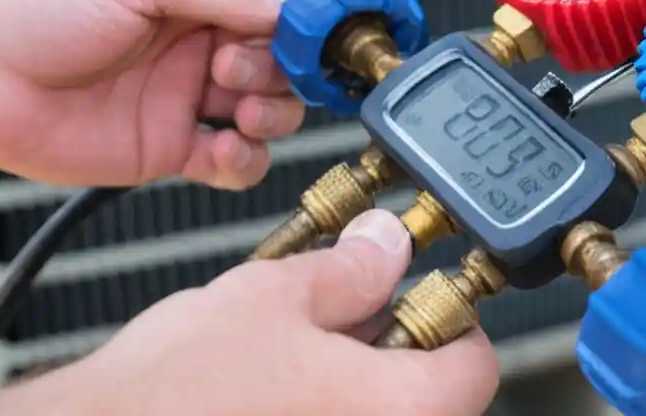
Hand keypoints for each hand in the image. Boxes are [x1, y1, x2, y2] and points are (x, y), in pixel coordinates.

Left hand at [0, 0, 303, 187]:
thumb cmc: (34, 16)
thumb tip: (287, 2)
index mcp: (190, 1)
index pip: (271, 14)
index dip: (299, 31)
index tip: (319, 44)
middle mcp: (192, 50)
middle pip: (278, 68)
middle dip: (279, 73)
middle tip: (239, 71)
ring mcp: (181, 102)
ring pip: (264, 116)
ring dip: (269, 116)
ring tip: (237, 109)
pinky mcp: (166, 151)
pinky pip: (230, 163)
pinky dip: (242, 160)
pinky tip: (221, 148)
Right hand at [0, 211, 499, 415]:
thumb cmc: (170, 392)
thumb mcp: (268, 297)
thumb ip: (344, 269)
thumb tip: (383, 245)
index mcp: (396, 409)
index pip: (474, 364)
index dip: (452, 316)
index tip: (423, 291)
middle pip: (426, 391)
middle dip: (391, 339)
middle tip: (349, 302)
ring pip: (375, 409)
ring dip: (352, 370)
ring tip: (300, 335)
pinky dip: (317, 399)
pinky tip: (274, 376)